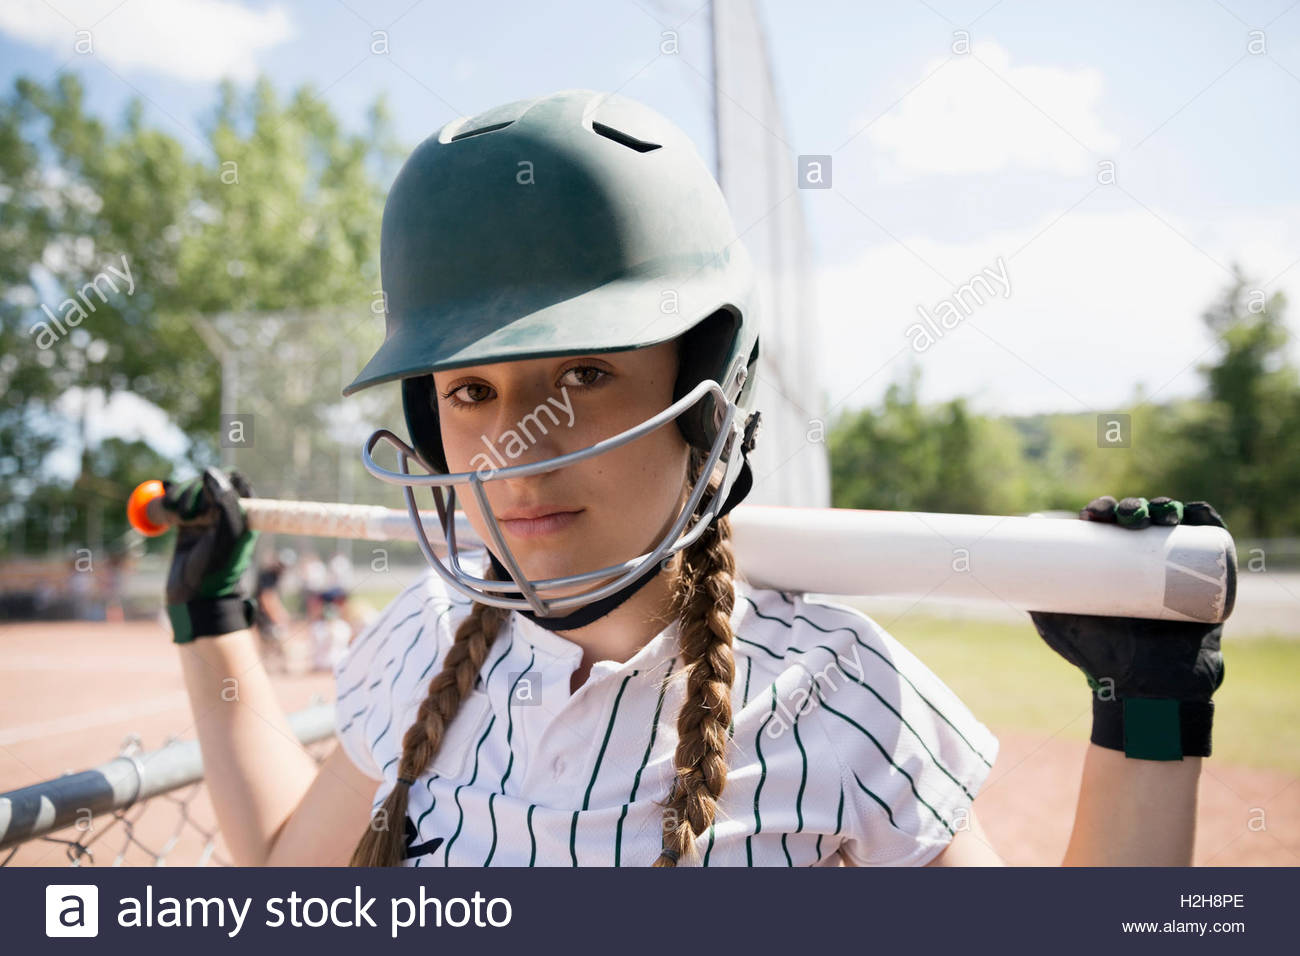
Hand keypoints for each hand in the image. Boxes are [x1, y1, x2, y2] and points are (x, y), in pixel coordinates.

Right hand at [163, 467, 258, 642]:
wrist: (196, 599)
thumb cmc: (219, 570)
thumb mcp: (227, 535)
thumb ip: (225, 501)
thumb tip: (210, 471)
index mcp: (245, 513)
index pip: (235, 480)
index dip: (217, 481)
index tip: (206, 498)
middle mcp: (226, 513)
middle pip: (207, 482)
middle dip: (192, 492)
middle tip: (187, 515)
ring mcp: (205, 518)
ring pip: (189, 491)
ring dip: (177, 498)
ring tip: (174, 519)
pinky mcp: (185, 526)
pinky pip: (173, 504)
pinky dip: (165, 506)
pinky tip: (163, 520)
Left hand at [1028, 495, 1226, 759]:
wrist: (1146, 688)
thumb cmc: (1099, 657)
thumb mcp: (1057, 624)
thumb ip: (1033, 597)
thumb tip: (996, 570)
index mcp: (1108, 563)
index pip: (1104, 525)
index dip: (1099, 510)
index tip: (1091, 513)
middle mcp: (1142, 560)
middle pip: (1137, 518)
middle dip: (1130, 506)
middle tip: (1121, 514)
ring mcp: (1175, 566)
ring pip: (1170, 524)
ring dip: (1163, 507)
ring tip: (1156, 515)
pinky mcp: (1208, 579)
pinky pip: (1209, 541)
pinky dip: (1205, 519)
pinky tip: (1195, 513)